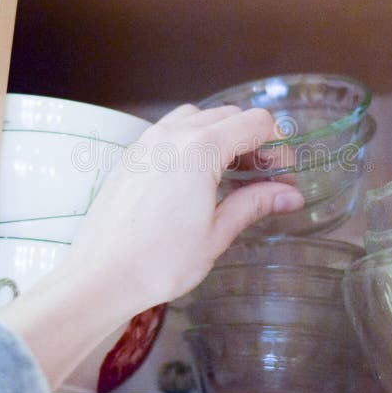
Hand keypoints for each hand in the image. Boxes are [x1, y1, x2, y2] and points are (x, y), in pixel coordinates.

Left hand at [0, 104, 303, 387]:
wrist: (100, 277)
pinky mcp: (130, 155)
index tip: (281, 174)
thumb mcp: (216, 234)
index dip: (277, 145)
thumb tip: (291, 194)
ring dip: (221, 135)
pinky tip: (193, 177)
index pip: (256, 122)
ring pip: (198, 117)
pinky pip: (170, 130)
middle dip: (253, 140)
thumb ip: (254, 204)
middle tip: (261, 177)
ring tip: (227, 174)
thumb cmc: (159, 262)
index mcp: (201, 149)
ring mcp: (147, 141)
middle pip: (229, 115)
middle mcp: (173, 135)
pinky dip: (192, 140)